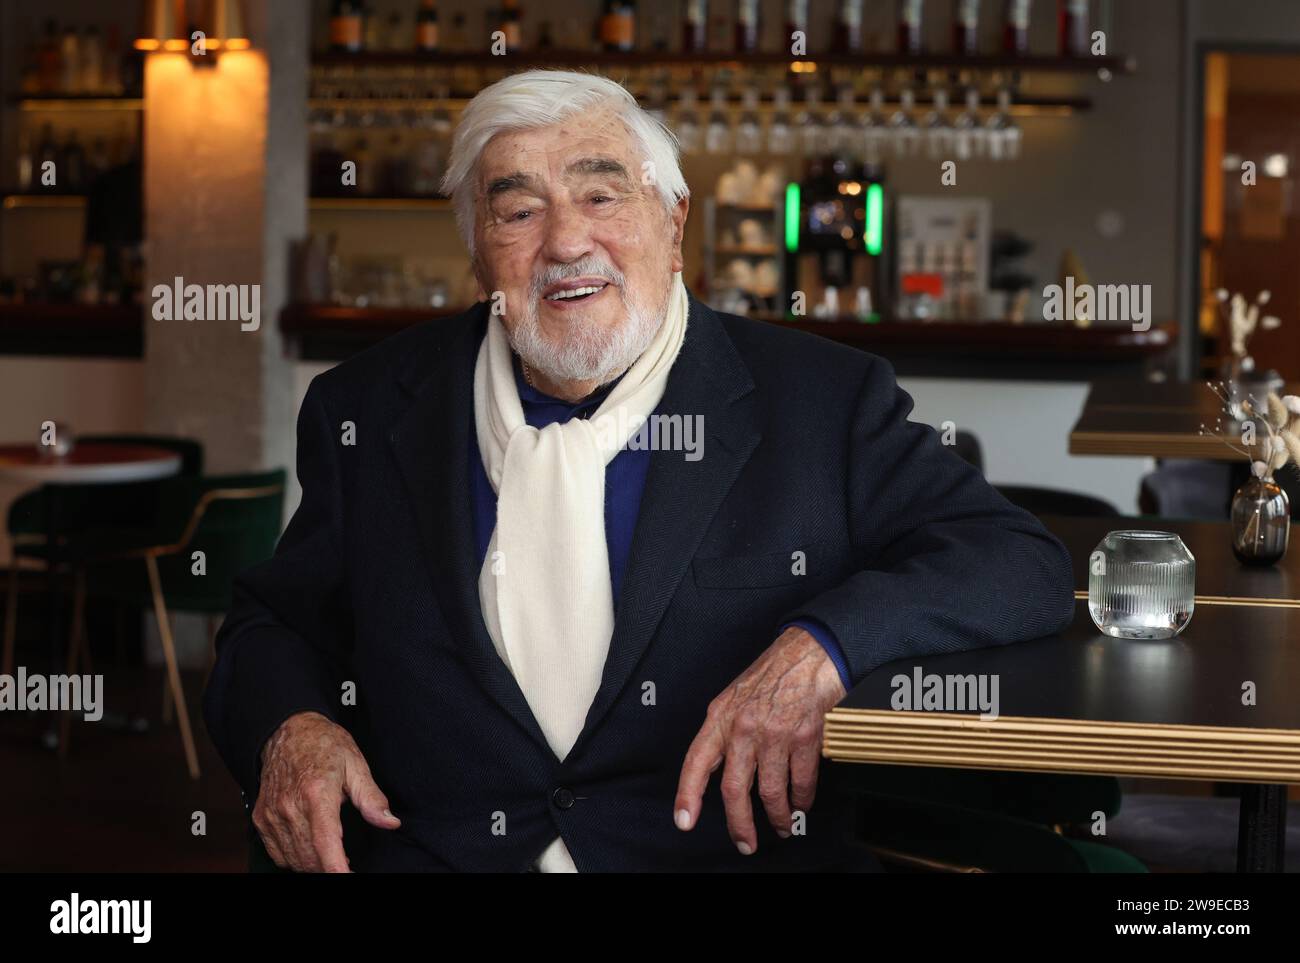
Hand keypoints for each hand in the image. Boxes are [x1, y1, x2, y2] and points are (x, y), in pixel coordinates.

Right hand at [253, 711, 400, 872]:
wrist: (286, 730)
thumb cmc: (323, 744)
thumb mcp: (356, 763)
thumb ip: (371, 797)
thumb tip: (390, 822)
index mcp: (317, 793)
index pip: (326, 844)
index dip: (338, 869)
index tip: (350, 876)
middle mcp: (290, 807)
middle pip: (311, 858)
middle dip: (331, 866)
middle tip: (348, 860)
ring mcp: (272, 814)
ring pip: (294, 859)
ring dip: (314, 864)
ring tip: (331, 852)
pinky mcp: (261, 818)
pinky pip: (278, 853)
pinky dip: (294, 858)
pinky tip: (309, 846)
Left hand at [674, 627, 846, 854]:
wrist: (811, 652)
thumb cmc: (774, 673)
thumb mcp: (736, 696)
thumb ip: (725, 731)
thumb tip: (718, 765)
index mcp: (721, 716)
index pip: (697, 761)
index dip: (688, 794)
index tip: (684, 820)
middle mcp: (744, 727)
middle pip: (734, 789)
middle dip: (739, 824)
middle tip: (745, 842)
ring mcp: (775, 734)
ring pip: (771, 792)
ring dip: (777, 816)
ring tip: (781, 825)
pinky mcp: (804, 738)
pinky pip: (801, 782)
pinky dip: (802, 799)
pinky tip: (801, 803)